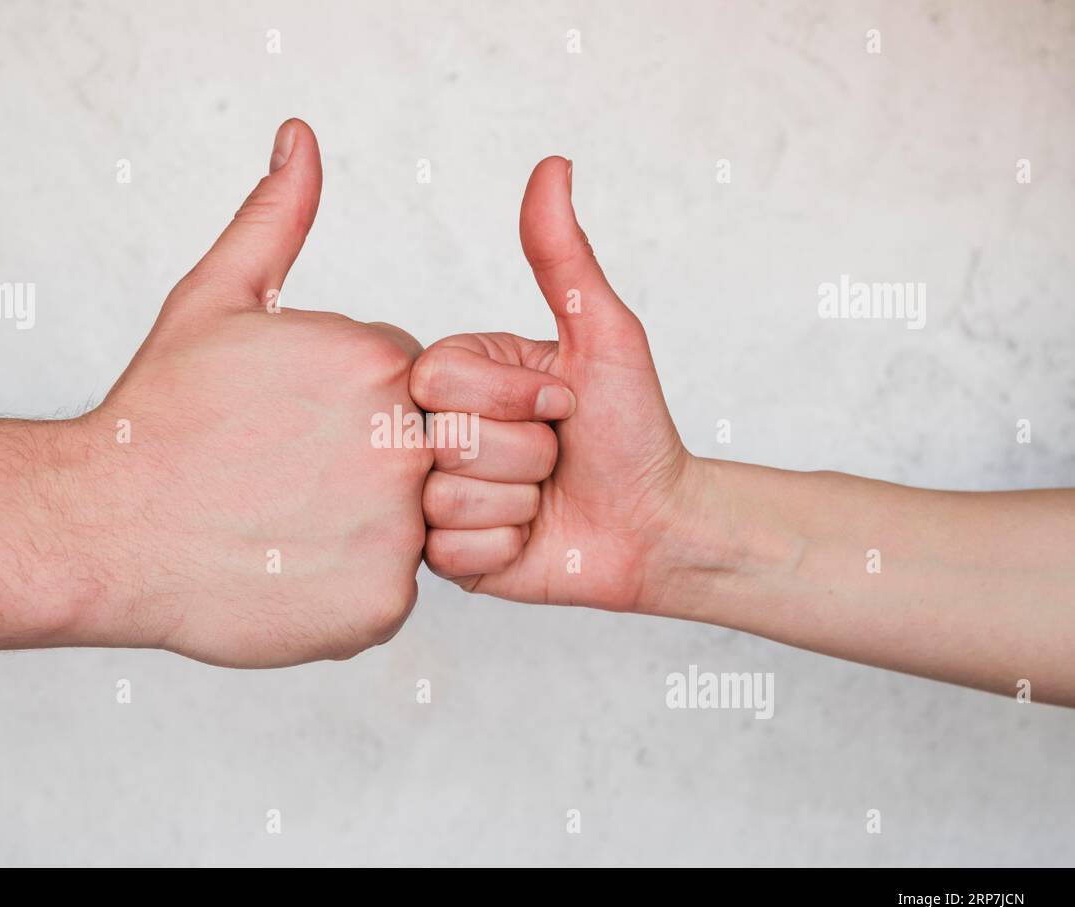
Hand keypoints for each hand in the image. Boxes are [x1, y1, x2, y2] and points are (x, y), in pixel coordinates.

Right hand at [74, 120, 431, 665]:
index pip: (408, 381)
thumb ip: (276, 218)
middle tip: (284, 475)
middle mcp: (408, 442)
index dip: (343, 403)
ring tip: (282, 518)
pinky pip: (387, 585)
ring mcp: (402, 529)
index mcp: (382, 362)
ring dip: (357, 521)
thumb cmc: (157, 417)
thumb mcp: (216, 298)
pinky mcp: (386, 603)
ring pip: (410, 520)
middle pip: (418, 447)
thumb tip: (300, 138)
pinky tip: (285, 564)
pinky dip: (343, 580)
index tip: (286, 423)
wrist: (103, 531)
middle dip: (361, 459)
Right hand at [410, 157, 695, 612]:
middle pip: (442, 440)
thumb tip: (552, 167)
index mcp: (458, 376)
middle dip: (522, 453)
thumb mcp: (602, 337)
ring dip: (517, 502)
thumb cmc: (632, 429)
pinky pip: (450, 553)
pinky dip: (504, 548)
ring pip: (446, 500)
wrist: (656, 524)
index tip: (559, 405)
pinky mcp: (442, 556)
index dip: (508, 399)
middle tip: (554, 454)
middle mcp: (433, 432)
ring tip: (542, 496)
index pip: (436, 379)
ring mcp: (433, 496)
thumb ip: (561, 258)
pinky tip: (528, 536)